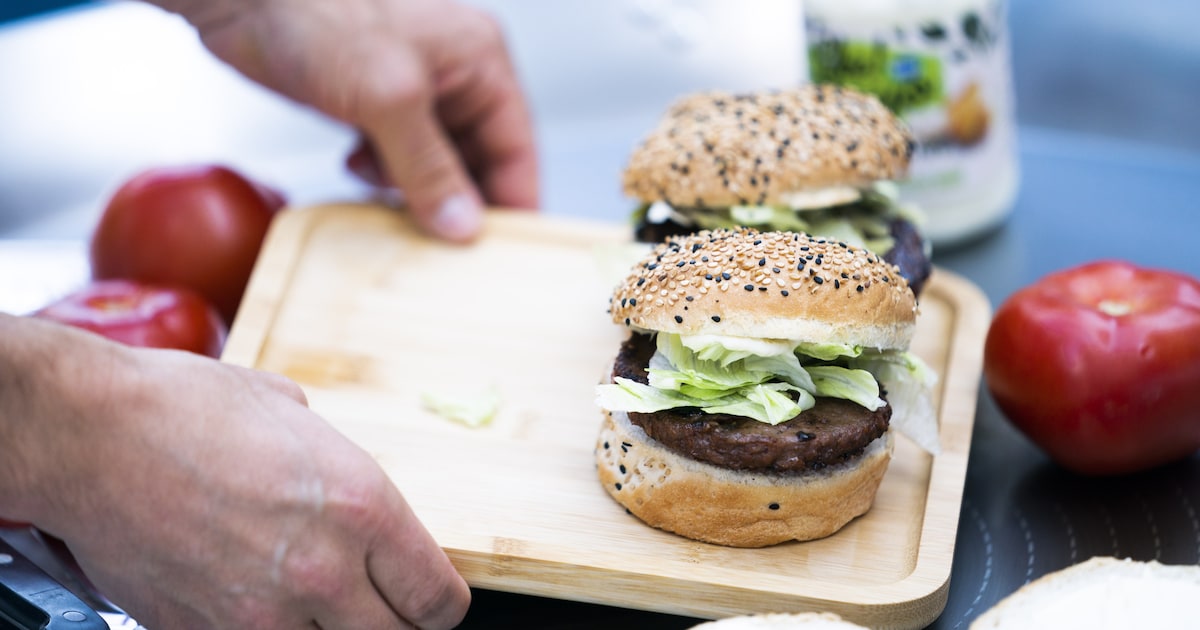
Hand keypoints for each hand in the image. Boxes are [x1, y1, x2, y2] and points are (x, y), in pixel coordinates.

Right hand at [0, 316, 468, 628]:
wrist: (90, 436)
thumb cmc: (187, 409)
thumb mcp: (297, 416)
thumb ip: (341, 469)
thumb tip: (352, 495)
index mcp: (361, 507)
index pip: (438, 600)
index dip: (437, 601)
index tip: (426, 594)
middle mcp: (322, 570)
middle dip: (396, 623)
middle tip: (380, 603)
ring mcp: (261, 615)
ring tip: (311, 598)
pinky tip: (254, 600)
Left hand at [162, 0, 539, 241]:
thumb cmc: (314, 12)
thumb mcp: (387, 99)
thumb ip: (430, 168)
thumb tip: (462, 224)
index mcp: (479, 59)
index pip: (517, 147)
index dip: (514, 202)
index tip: (506, 252)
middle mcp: (453, 74)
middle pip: (478, 161)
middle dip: (460, 203)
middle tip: (446, 248)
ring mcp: (410, 88)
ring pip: (435, 164)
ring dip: (417, 193)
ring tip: (395, 205)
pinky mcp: (370, 101)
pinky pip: (396, 157)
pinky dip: (383, 176)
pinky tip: (358, 171)